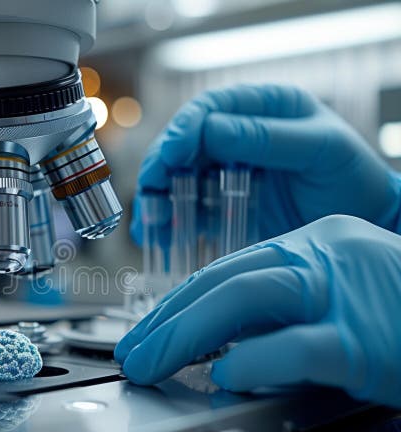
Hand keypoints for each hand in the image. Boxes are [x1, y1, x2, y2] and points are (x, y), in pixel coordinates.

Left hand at [116, 215, 400, 408]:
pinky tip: (222, 374)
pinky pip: (297, 344)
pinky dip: (252, 360)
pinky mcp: (368, 339)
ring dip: (186, 333)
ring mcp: (348, 291)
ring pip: (248, 296)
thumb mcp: (337, 298)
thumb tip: (217, 343)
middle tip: (131, 354)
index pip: (228, 268)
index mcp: (315, 243)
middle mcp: (326, 254)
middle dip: (168, 320)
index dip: (178, 303)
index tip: (146, 332)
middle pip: (226, 278)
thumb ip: (282, 310)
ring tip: (150, 365)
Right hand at [130, 84, 400, 243]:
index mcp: (262, 108)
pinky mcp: (222, 207)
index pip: (209, 109)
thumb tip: (211, 130)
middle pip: (182, 145)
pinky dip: (168, 225)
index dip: (183, 130)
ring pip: (176, 179)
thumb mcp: (320, 149)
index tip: (171, 155)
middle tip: (150, 193)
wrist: (366, 224)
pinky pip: (186, 212)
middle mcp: (237, 137)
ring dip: (157, 200)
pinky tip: (158, 239)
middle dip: (160, 169)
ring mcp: (226, 173)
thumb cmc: (352, 178)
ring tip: (151, 225)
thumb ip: (268, 137)